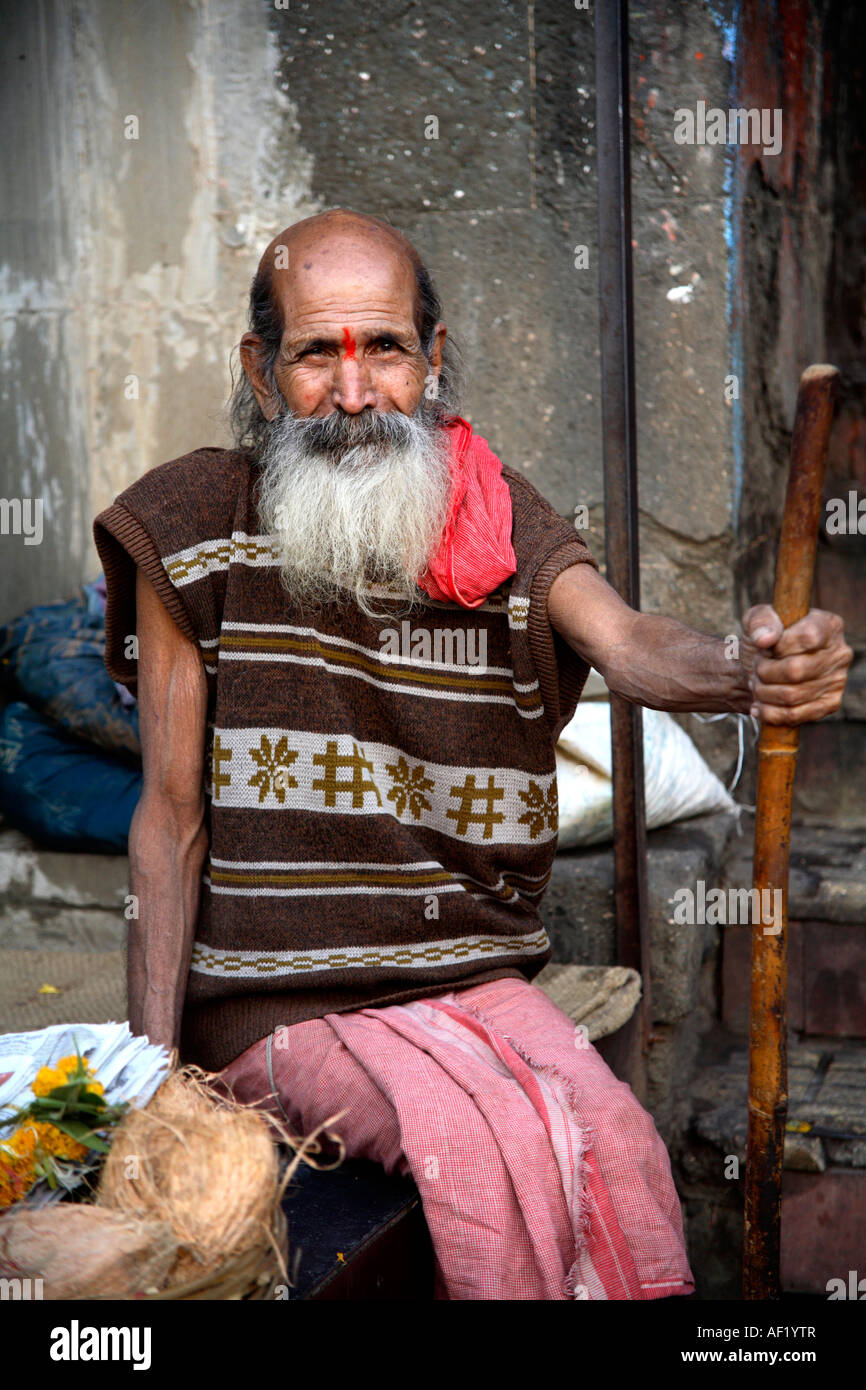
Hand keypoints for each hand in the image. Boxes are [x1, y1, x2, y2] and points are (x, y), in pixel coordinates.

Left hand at [740, 605, 852, 724]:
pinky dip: (769, 712)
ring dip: (763, 692)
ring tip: (757, 684)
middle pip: (796, 670)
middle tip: (757, 667)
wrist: (761, 668)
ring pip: (792, 696)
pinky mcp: (830, 704)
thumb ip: (760, 620)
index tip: (765, 646)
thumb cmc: (763, 640)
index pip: (808, 637)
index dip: (780, 645)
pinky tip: (760, 704)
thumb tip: (766, 639)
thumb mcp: (756, 618)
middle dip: (765, 671)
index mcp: (829, 625)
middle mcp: (840, 653)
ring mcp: (837, 681)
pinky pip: (795, 715)